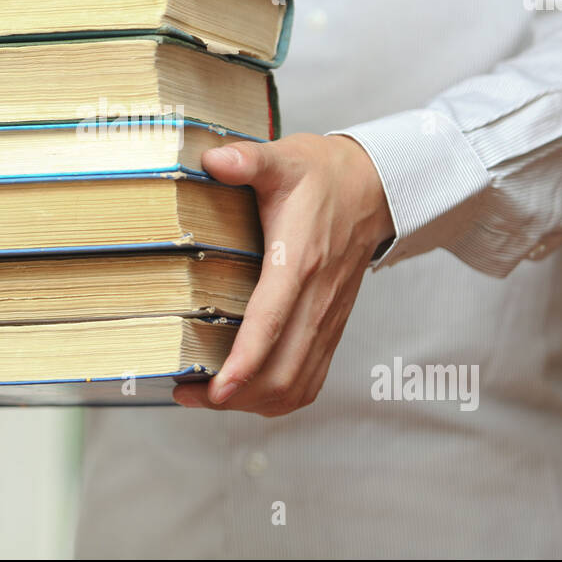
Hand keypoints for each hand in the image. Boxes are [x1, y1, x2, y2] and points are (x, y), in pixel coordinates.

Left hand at [173, 134, 393, 415]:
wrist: (372, 188)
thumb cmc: (322, 176)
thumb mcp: (283, 159)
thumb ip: (248, 160)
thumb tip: (214, 160)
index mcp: (299, 260)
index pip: (272, 321)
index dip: (245, 360)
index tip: (217, 386)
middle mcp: (316, 298)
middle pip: (282, 370)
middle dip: (235, 394)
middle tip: (189, 393)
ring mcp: (326, 318)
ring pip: (296, 384)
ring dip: (253, 402)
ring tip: (210, 396)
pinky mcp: (329, 327)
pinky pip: (310, 380)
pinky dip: (279, 399)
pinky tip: (248, 394)